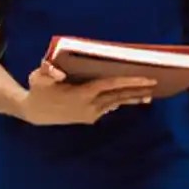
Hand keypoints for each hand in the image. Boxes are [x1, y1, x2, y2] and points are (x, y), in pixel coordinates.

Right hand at [16, 60, 156, 125]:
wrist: (33, 112)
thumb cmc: (37, 90)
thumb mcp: (37, 77)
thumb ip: (47, 71)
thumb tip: (58, 72)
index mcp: (81, 94)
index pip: (110, 86)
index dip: (128, 81)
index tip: (144, 78)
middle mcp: (89, 106)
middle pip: (118, 96)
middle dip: (136, 90)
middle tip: (155, 84)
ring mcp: (90, 114)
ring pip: (115, 104)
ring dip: (131, 99)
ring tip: (148, 96)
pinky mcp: (89, 118)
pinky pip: (108, 108)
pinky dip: (120, 103)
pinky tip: (130, 100)